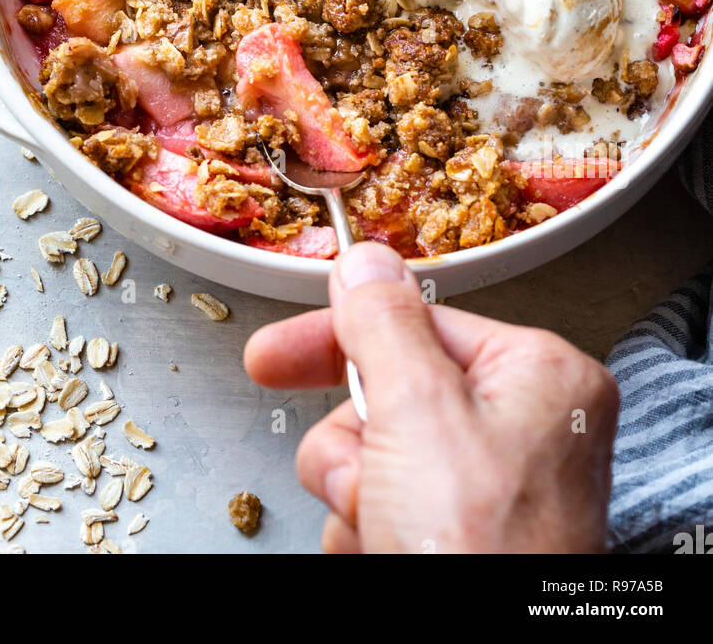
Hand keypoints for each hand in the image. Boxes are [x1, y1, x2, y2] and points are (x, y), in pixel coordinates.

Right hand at [245, 242, 618, 552]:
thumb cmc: (481, 551)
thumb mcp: (416, 411)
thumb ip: (382, 324)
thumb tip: (365, 261)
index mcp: (538, 375)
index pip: (417, 322)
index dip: (339, 337)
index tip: (276, 350)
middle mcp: (525, 427)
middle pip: (392, 392)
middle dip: (353, 441)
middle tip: (348, 472)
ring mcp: (494, 490)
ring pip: (377, 455)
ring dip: (356, 493)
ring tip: (383, 526)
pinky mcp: (461, 538)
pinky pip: (384, 507)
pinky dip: (367, 531)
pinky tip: (385, 552)